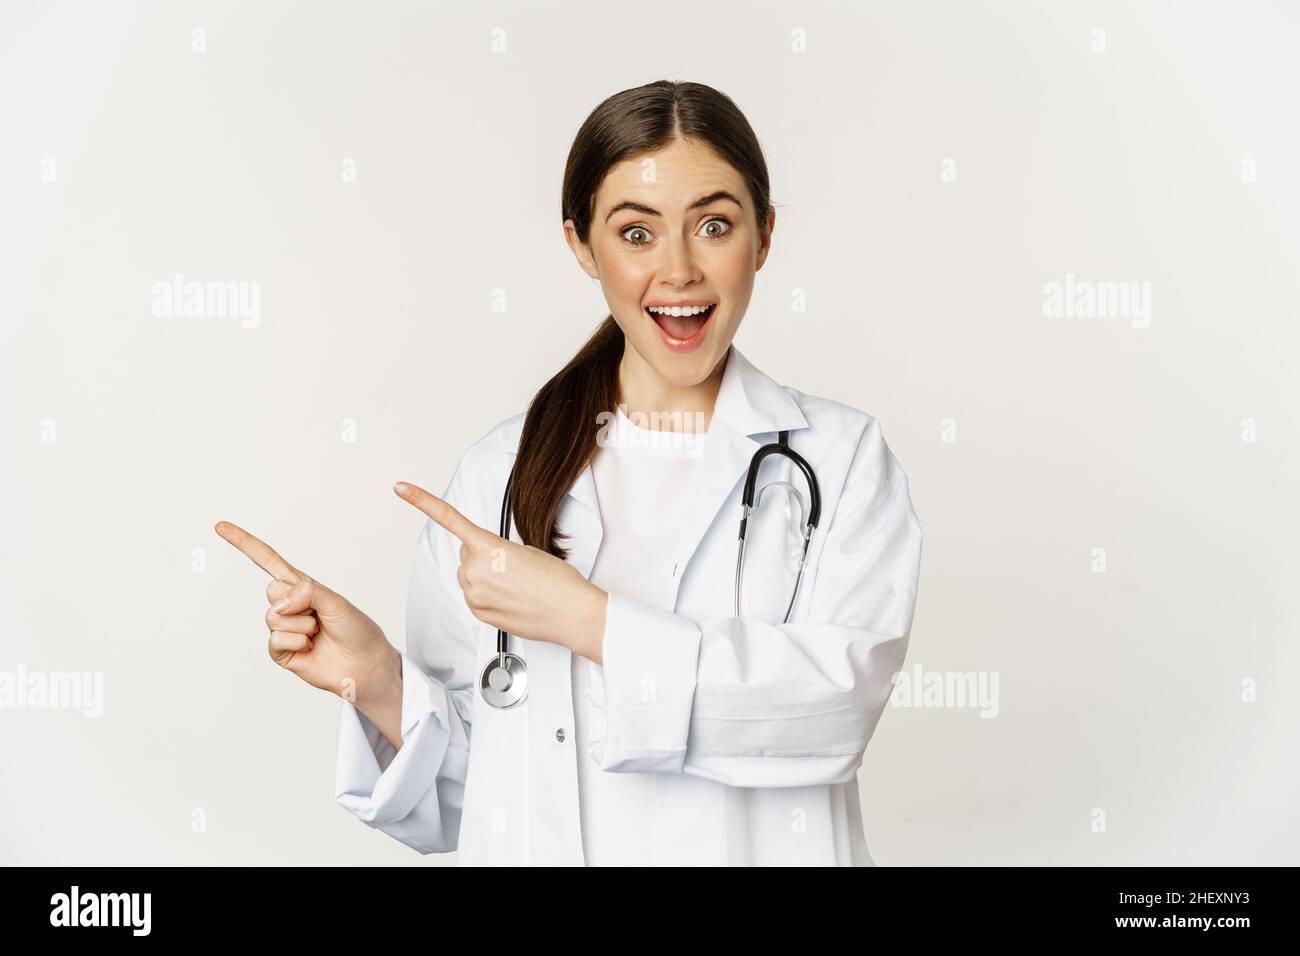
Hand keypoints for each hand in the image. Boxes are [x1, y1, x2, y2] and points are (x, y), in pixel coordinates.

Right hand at [214, 520, 399, 703]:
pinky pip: (275, 640)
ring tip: (318, 633)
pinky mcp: (280, 651)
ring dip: (301, 626)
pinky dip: (296, 643)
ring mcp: (283, 628)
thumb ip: (307, 592)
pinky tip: (310, 647)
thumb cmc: (356, 630)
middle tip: (319, 615)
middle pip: (271, 590)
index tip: (221, 527)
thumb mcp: (336, 601)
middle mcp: (288, 604)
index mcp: (301, 586)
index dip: (245, 543)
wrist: (364, 664)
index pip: (267, 560)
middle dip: (297, 602)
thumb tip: (279, 601)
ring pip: (273, 617)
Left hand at [393, 481, 607, 660]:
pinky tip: (511, 598)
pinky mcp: (478, 613)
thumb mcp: (527, 550)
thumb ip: (498, 550)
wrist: (570, 612)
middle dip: (483, 556)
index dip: (421, 500)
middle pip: (466, 554)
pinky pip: (474, 597)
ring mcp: (474, 594)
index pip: (449, 518)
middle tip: (514, 566)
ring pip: (469, 577)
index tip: (401, 488)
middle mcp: (475, 571)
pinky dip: (488, 595)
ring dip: (486, 577)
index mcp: (488, 547)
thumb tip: (488, 562)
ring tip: (516, 585)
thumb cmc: (557, 581)